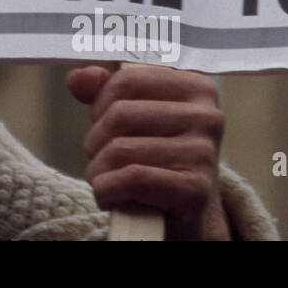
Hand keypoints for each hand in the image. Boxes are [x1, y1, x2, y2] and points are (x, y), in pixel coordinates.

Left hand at [65, 64, 230, 239]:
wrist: (183, 210)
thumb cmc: (153, 153)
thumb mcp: (129, 114)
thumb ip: (100, 90)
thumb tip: (79, 78)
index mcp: (195, 86)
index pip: (127, 80)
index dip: (100, 103)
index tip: (102, 121)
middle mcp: (207, 115)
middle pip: (120, 114)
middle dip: (95, 139)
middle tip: (100, 156)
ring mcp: (205, 152)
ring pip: (120, 150)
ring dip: (98, 170)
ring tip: (105, 178)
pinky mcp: (196, 188)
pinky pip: (133, 178)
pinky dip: (107, 189)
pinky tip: (109, 194)